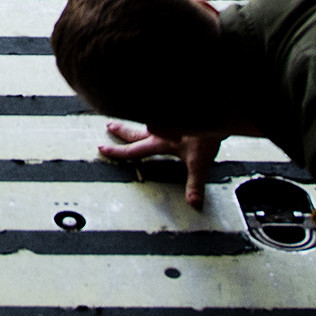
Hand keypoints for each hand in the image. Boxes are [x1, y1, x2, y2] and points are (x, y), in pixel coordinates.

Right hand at [98, 120, 218, 207]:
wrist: (213, 112)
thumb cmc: (206, 135)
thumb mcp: (200, 162)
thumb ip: (195, 183)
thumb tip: (194, 203)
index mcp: (160, 142)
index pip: (134, 149)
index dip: (118, 152)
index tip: (102, 149)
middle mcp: (161, 129)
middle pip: (136, 131)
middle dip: (122, 130)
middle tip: (109, 125)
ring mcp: (167, 120)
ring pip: (148, 120)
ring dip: (138, 121)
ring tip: (132, 116)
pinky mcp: (177, 113)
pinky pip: (159, 114)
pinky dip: (154, 114)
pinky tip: (155, 115)